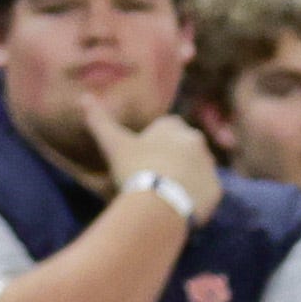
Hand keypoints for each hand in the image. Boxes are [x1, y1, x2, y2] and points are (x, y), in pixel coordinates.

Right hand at [84, 101, 221, 219]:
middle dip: (173, 156)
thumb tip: (83, 97)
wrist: (159, 203)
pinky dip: (195, 196)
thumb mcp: (113, 143)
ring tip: (165, 191)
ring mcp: (209, 166)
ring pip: (197, 168)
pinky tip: (178, 204)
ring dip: (186, 175)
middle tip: (153, 174)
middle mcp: (198, 142)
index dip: (156, 139)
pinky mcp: (217, 190)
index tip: (144, 154)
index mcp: (175, 127)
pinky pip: (206, 191)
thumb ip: (99, 120)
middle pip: (184, 147)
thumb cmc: (135, 168)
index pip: (167, 126)